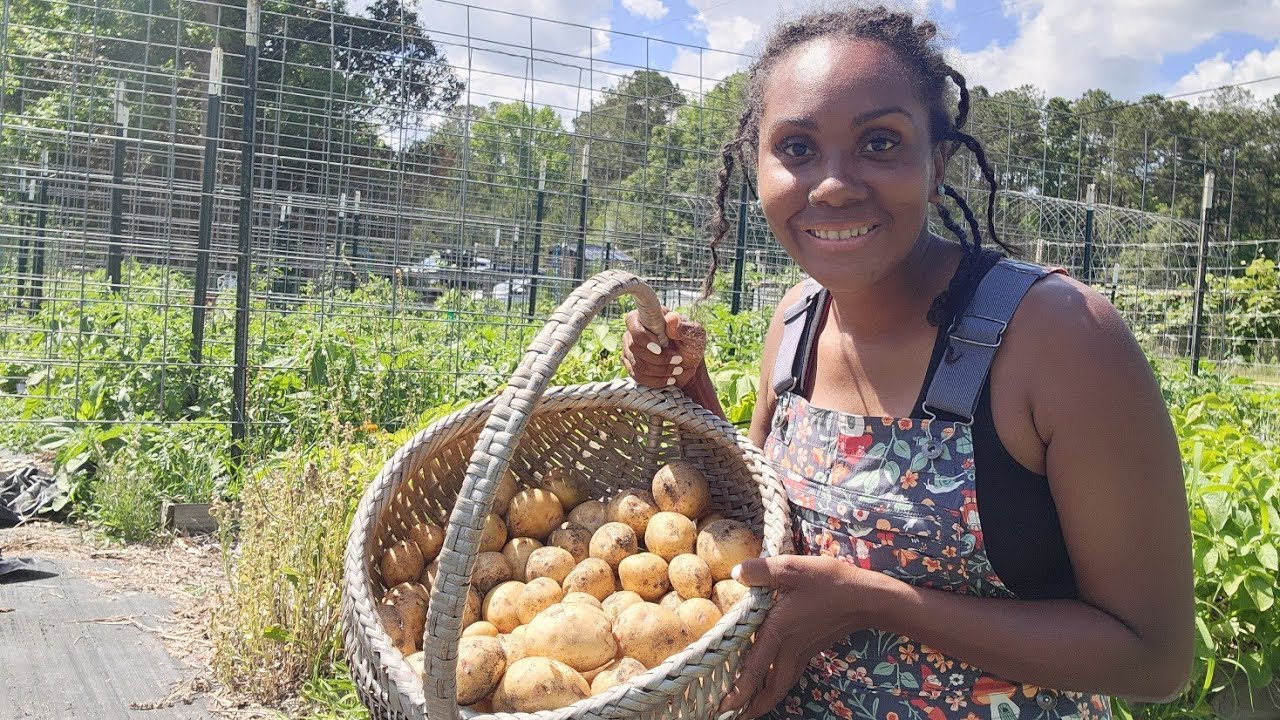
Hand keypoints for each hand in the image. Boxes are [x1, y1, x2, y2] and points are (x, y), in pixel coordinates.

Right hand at [621, 309, 706, 388]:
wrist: (687, 367)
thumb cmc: (691, 346)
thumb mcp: (695, 336)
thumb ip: (685, 328)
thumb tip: (670, 320)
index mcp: (648, 317)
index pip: (632, 320)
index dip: (642, 336)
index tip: (660, 348)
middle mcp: (634, 331)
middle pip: (634, 346)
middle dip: (659, 358)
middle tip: (678, 360)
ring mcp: (630, 348)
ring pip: (637, 364)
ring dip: (660, 370)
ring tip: (677, 370)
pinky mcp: (630, 365)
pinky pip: (637, 376)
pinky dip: (655, 380)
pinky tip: (669, 379)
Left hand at [719, 556, 890, 718]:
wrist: (867, 598)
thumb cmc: (830, 582)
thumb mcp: (792, 568)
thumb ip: (761, 570)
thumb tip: (737, 573)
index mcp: (778, 630)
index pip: (754, 669)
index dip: (739, 691)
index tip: (724, 706)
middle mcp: (790, 647)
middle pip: (769, 687)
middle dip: (752, 705)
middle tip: (734, 716)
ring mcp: (803, 650)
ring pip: (782, 684)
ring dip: (766, 699)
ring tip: (753, 708)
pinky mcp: (813, 648)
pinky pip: (791, 674)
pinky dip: (779, 684)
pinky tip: (775, 681)